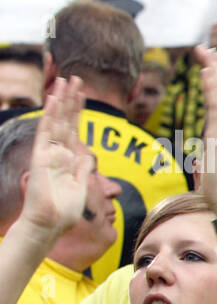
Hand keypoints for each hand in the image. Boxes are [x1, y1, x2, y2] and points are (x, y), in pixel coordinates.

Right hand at [19, 77, 94, 243]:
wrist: (50, 224)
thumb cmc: (64, 211)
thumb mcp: (81, 187)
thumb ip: (84, 169)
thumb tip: (88, 155)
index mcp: (68, 159)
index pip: (74, 129)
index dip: (78, 111)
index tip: (82, 94)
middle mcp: (58, 152)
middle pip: (65, 120)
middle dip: (71, 99)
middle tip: (76, 78)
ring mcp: (49, 153)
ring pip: (56, 120)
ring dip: (62, 100)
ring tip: (66, 80)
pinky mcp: (41, 157)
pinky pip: (46, 132)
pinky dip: (51, 115)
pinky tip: (54, 99)